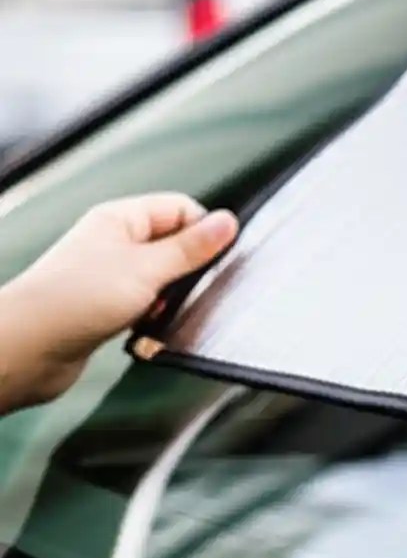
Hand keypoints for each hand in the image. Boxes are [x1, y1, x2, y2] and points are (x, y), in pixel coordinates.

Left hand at [0, 194, 237, 410]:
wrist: (26, 348)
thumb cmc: (74, 301)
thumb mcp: (147, 269)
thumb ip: (192, 248)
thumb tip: (228, 223)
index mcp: (121, 219)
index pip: (181, 209)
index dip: (204, 231)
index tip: (217, 258)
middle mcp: (114, 242)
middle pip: (174, 245)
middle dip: (188, 270)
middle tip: (186, 289)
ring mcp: (109, 274)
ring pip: (162, 278)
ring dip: (170, 297)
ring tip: (159, 311)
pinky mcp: (106, 306)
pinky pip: (146, 304)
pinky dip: (154, 315)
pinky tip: (146, 327)